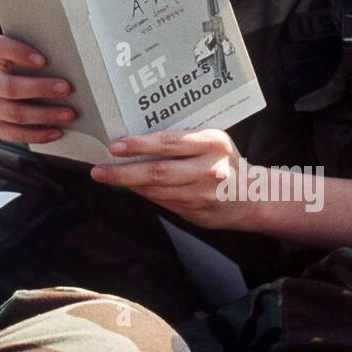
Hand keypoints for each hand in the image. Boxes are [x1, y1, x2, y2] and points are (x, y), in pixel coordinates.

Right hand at [0, 35, 74, 144]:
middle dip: (40, 88)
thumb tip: (73, 68)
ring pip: (14, 112)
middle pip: (9, 86)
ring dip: (45, 114)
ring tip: (69, 114)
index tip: (43, 61)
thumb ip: (47, 62)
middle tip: (66, 89)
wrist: (27, 100)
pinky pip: (15, 134)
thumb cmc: (40, 75)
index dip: (18, 52)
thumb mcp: (39, 65)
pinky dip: (39, 134)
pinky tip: (58, 131)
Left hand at [89, 128, 255, 230]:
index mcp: (213, 143)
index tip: (115, 145)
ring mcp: (202, 194)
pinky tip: (130, 187)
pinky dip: (143, 194)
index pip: (169, 142)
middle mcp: (209, 169)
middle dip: (123, 172)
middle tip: (98, 169)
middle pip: (158, 171)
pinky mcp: (196, 212)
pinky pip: (162, 202)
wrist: (253, 197)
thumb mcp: (211, 141)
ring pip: (156, 190)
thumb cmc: (224, 160)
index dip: (139, 145)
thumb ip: (182, 140)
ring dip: (128, 184)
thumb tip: (137, 139)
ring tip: (106, 176)